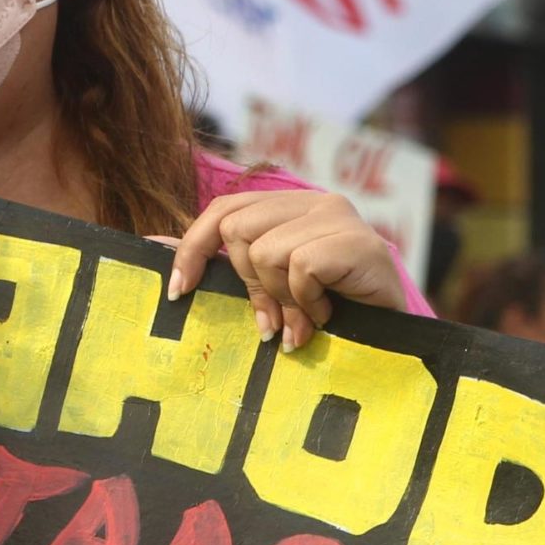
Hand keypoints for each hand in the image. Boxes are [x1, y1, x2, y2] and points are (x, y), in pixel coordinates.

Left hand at [167, 191, 408, 351]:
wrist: (397, 343)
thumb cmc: (328, 315)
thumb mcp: (268, 287)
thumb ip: (221, 263)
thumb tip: (147, 242)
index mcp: (290, 207)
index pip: (224, 210)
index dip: (194, 249)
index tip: (179, 292)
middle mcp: (316, 201)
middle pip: (238, 231)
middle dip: (247, 286)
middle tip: (270, 322)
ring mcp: (342, 217)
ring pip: (266, 252)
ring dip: (281, 300)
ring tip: (304, 322)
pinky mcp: (360, 243)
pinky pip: (301, 268)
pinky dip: (307, 302)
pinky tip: (328, 315)